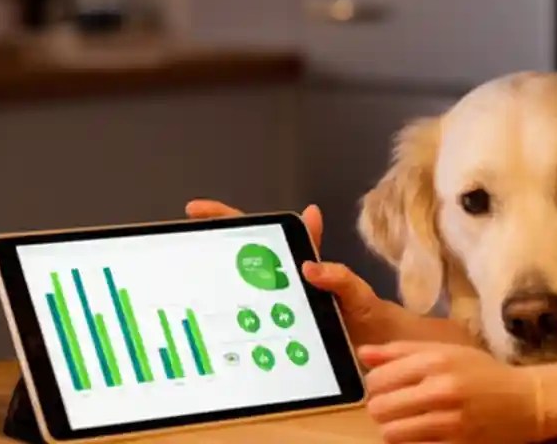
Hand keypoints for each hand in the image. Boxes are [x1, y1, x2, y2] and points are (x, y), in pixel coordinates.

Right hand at [185, 199, 394, 347]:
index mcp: (299, 264)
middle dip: (208, 248)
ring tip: (185, 288)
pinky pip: (245, 324)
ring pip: (237, 290)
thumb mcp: (355, 294)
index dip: (229, 218)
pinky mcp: (274, 331)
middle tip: (180, 247)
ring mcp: (276, 306)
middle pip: (238, 258)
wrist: (376, 347)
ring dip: (213, 287)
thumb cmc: (367, 316)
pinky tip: (210, 333)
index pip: (261, 233)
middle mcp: (283, 282)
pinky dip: (227, 325)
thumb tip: (309, 266)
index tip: (199, 210)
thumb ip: (338, 277)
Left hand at [358, 341, 543, 443]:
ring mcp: (450, 422)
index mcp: (437, 361)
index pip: (378, 378)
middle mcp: (441, 390)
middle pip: (379, 408)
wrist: (527, 402)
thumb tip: (362, 353)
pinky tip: (424, 434)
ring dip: (394, 429)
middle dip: (382, 408)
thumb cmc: (482, 373)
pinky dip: (412, 443)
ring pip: (391, 433)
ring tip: (410, 421)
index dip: (375, 385)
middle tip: (397, 406)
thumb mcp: (447, 351)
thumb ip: (402, 351)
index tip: (387, 387)